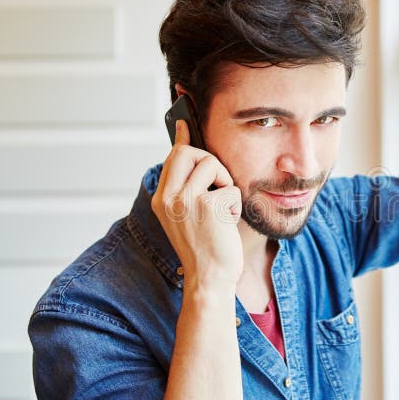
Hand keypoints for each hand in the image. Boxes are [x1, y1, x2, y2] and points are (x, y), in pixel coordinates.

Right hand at [151, 120, 242, 288]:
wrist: (209, 278)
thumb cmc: (205, 247)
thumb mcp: (189, 215)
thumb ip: (188, 187)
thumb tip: (196, 157)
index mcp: (162, 199)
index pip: (172, 157)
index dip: (182, 138)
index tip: (184, 121)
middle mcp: (168, 197)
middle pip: (188, 152)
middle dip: (208, 161)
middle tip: (217, 185)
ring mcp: (185, 200)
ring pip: (211, 164)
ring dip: (225, 184)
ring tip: (222, 210)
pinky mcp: (207, 205)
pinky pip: (232, 188)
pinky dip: (236, 205)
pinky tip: (228, 223)